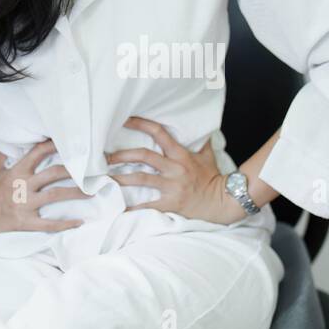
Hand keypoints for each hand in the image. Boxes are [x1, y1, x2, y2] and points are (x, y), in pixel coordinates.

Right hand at [0, 139, 88, 236]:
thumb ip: (7, 154)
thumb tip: (12, 136)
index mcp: (18, 171)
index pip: (38, 152)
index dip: (55, 145)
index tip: (71, 142)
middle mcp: (22, 185)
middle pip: (53, 173)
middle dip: (74, 170)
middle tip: (93, 170)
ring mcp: (25, 204)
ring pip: (55, 195)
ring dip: (76, 193)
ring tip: (93, 191)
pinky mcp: (26, 221)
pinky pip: (49, 223)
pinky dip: (65, 223)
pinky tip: (80, 222)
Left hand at [106, 117, 247, 224]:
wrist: (223, 201)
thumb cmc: (214, 178)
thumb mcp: (208, 156)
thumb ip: (200, 141)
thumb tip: (200, 126)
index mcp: (181, 155)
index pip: (159, 134)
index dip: (141, 124)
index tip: (125, 119)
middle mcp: (175, 168)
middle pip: (143, 156)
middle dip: (122, 154)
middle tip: (105, 156)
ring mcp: (172, 186)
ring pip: (141, 178)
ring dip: (121, 178)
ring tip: (105, 178)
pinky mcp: (171, 203)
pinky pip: (148, 205)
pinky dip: (132, 207)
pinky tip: (118, 209)